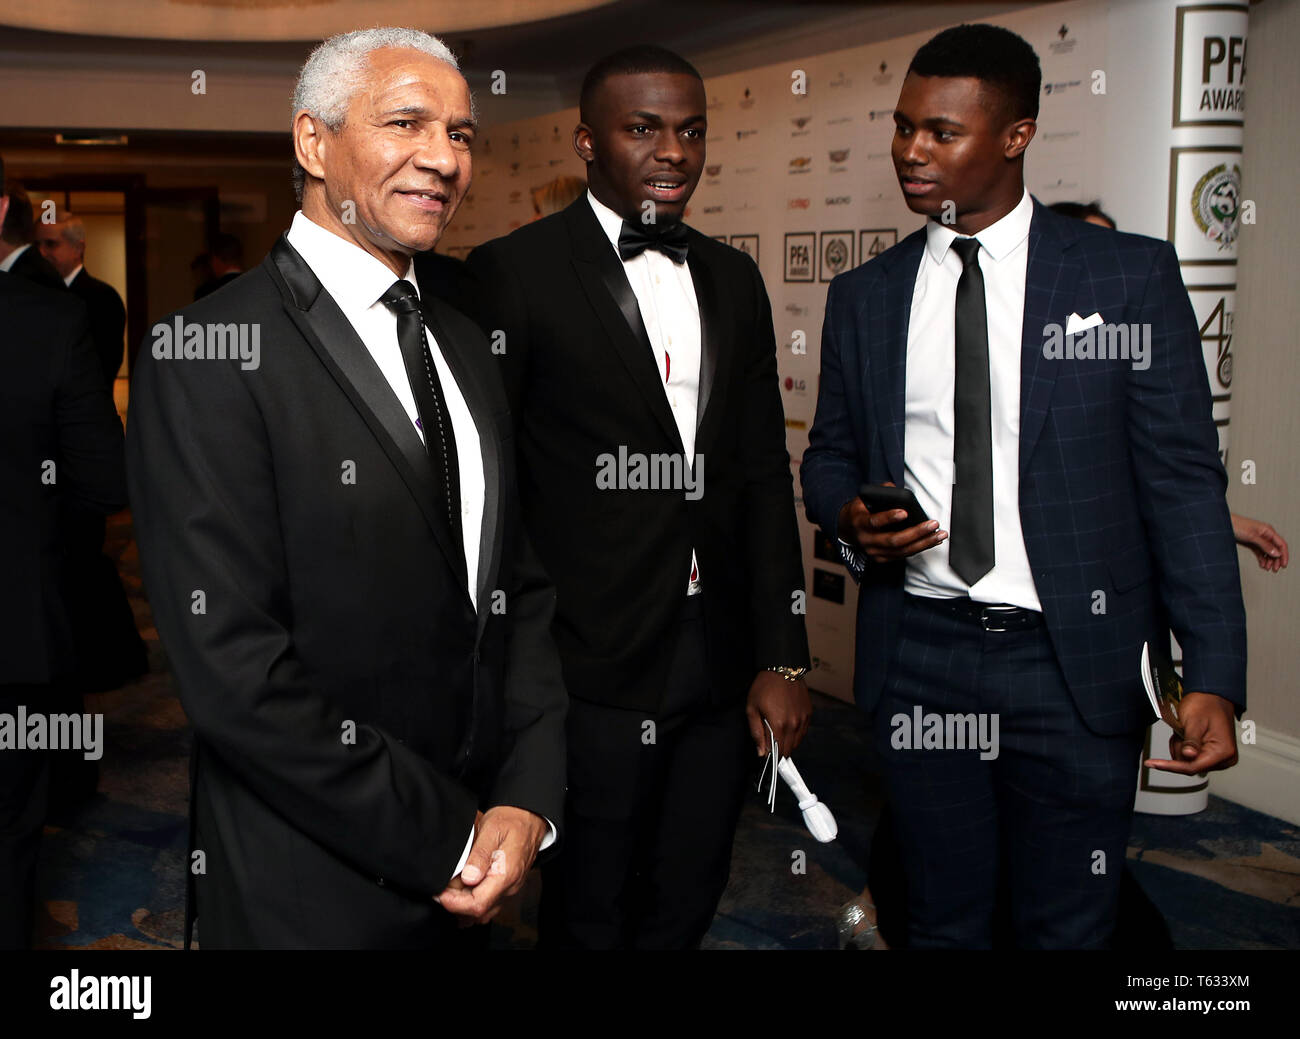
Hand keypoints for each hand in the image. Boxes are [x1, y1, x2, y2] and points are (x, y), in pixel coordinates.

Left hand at [434, 806, 546, 923]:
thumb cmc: (512, 820)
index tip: (439, 894)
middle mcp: (510, 887)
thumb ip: (480, 855)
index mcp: (506, 875)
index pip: (478, 904)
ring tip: (450, 888)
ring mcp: (509, 889)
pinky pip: (489, 905)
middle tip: (442, 888)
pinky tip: (462, 890)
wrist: (529, 818)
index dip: (454, 904)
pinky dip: (473, 902)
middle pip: (479, 912)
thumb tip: (468, 879)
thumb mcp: (492, 829)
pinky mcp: (507, 887)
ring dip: (464, 906)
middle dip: (456, 905)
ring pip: (484, 912)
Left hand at [746, 670, 811, 757]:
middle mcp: (794, 724)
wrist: (782, 668)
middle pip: (788, 750)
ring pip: (797, 742)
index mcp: (778, 725)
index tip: (766, 753)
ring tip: (778, 730)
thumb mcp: (752, 708)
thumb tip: (761, 752)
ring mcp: (803, 719)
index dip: (771, 755)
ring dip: (787, 741)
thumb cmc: (764, 686)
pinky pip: (803, 731)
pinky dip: (796, 733)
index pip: (778, 753)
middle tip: (770, 741)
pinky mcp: (809, 713)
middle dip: (778, 750)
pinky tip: (787, 724)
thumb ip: (756, 732)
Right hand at [838, 483, 945, 562]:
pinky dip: (920, 548)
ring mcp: (874, 552)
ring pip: (902, 550)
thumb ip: (879, 491)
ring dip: (923, 542)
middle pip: (894, 540)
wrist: (847, 529)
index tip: (904, 512)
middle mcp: (867, 540)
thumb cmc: (860, 511)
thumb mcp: (863, 498)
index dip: (889, 518)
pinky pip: (904, 555)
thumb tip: (895, 489)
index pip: (874, 522)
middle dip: (916, 532)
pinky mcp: (882, 558)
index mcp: (860, 522)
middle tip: (933, 524)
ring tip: (939, 534)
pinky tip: (932, 540)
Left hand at [1144, 692, 1238, 774]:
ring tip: (1183, 730)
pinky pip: (1190, 757)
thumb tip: (1187, 756)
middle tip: (1180, 731)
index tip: (1153, 764)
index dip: (1170, 766)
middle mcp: (1224, 758)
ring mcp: (1218, 757)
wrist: (1210, 696)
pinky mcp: (1211, 754)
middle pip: (1189, 765)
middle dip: (1178, 748)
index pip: (1193, 767)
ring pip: (1187, 761)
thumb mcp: (1194, 721)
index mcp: (1223, 752)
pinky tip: (1185, 734)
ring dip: (1179, 746)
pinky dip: (1182, 746)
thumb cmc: (1205, 704)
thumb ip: (1190, 741)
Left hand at [1232, 513, 1288, 572]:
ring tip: (1267, 568)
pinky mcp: (1251, 543)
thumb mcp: (1252, 536)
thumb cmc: (1236, 525)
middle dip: (1276, 560)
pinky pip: (1260, 552)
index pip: (1281, 544)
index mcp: (1268, 531)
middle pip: (1275, 549)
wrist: (1223, 524)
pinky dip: (1261, 559)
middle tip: (1274, 569)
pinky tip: (1262, 564)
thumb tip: (1276, 553)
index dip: (1284, 555)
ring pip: (1268, 552)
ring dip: (1269, 560)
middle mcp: (1265, 535)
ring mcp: (1258, 539)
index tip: (1283, 565)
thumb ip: (1265, 545)